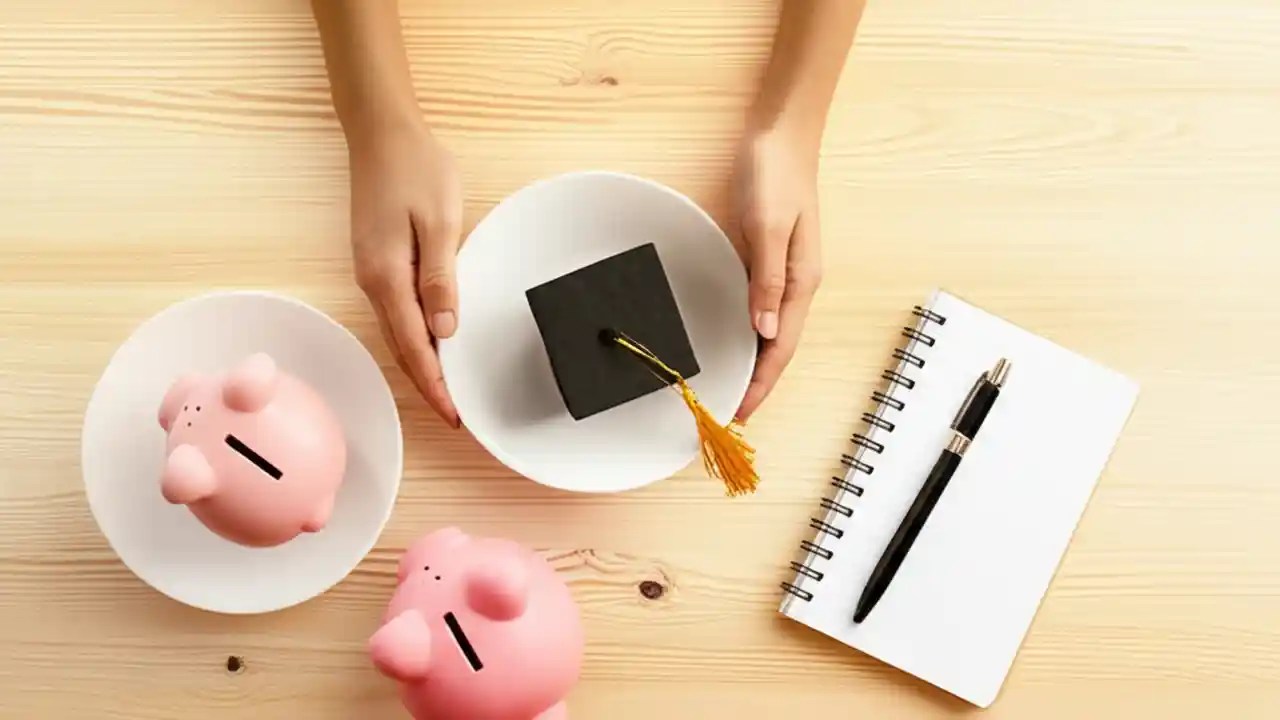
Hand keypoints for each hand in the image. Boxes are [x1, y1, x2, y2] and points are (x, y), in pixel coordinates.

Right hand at [348, 120, 462, 426]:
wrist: (381, 132)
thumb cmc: (415, 169)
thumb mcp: (438, 222)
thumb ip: (440, 278)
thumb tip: (445, 329)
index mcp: (387, 276)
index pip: (413, 346)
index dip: (434, 384)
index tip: (454, 415)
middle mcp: (372, 281)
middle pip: (401, 348)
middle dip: (428, 385)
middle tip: (456, 416)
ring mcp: (371, 272)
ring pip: (397, 332)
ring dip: (421, 364)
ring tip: (448, 391)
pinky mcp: (376, 261)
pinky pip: (396, 312)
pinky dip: (413, 337)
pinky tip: (433, 344)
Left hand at [732, 125, 822, 420]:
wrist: (780, 134)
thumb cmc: (775, 174)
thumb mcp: (769, 227)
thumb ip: (767, 278)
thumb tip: (765, 327)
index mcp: (801, 280)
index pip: (782, 346)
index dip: (762, 383)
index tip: (741, 411)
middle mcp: (795, 282)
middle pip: (778, 346)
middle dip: (759, 382)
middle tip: (731, 412)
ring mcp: (782, 271)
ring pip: (769, 330)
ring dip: (754, 360)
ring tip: (731, 387)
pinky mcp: (767, 258)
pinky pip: (759, 307)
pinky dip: (748, 331)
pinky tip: (733, 340)